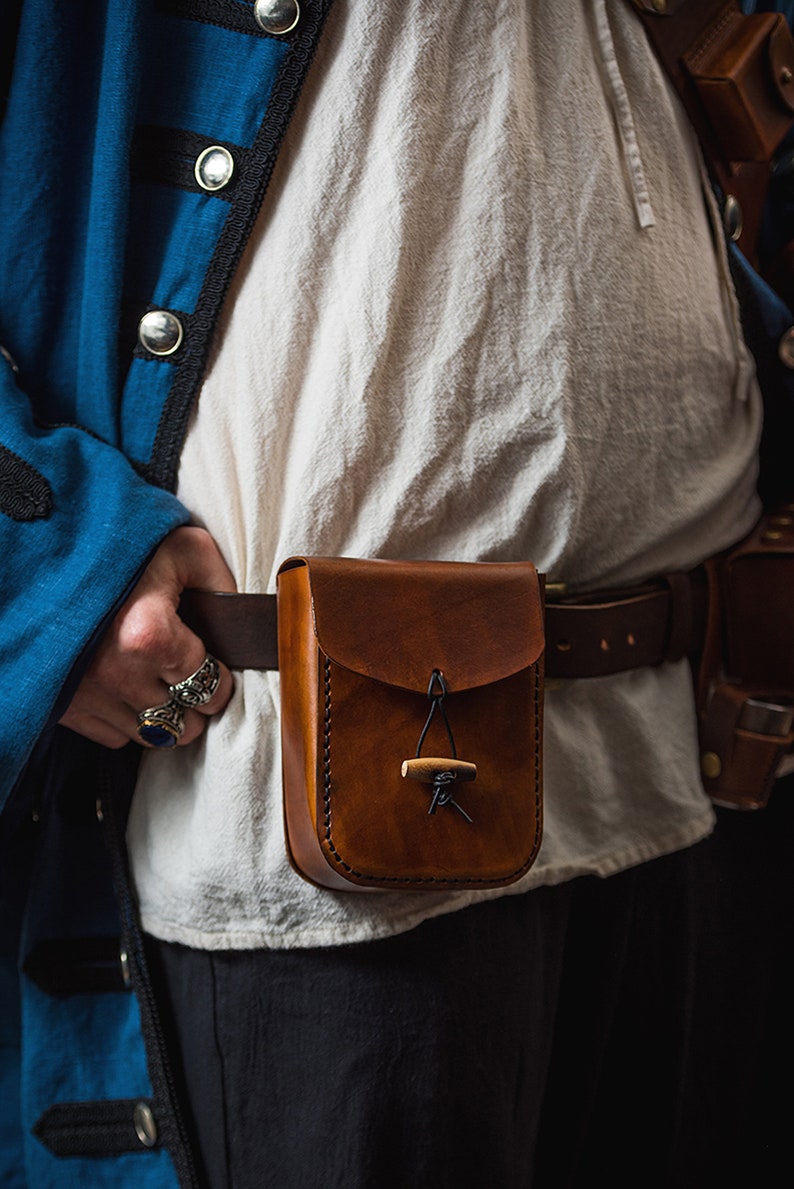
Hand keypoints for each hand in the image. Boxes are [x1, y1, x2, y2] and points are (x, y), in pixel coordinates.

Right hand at [60, 526, 235, 748]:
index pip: (211, 688)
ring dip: (165, 714)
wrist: (47, 556)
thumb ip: (220, 578)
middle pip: (185, 724)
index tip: (218, 667)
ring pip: (151, 735)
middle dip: (197, 703)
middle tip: (194, 677)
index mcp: (150, 634)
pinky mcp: (65, 704)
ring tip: (164, 684)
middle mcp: (118, 673)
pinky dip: (127, 719)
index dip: (223, 680)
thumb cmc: (119, 548)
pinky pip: (112, 736)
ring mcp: (88, 693)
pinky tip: (130, 687)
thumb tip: (243, 612)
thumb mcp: (183, 547)